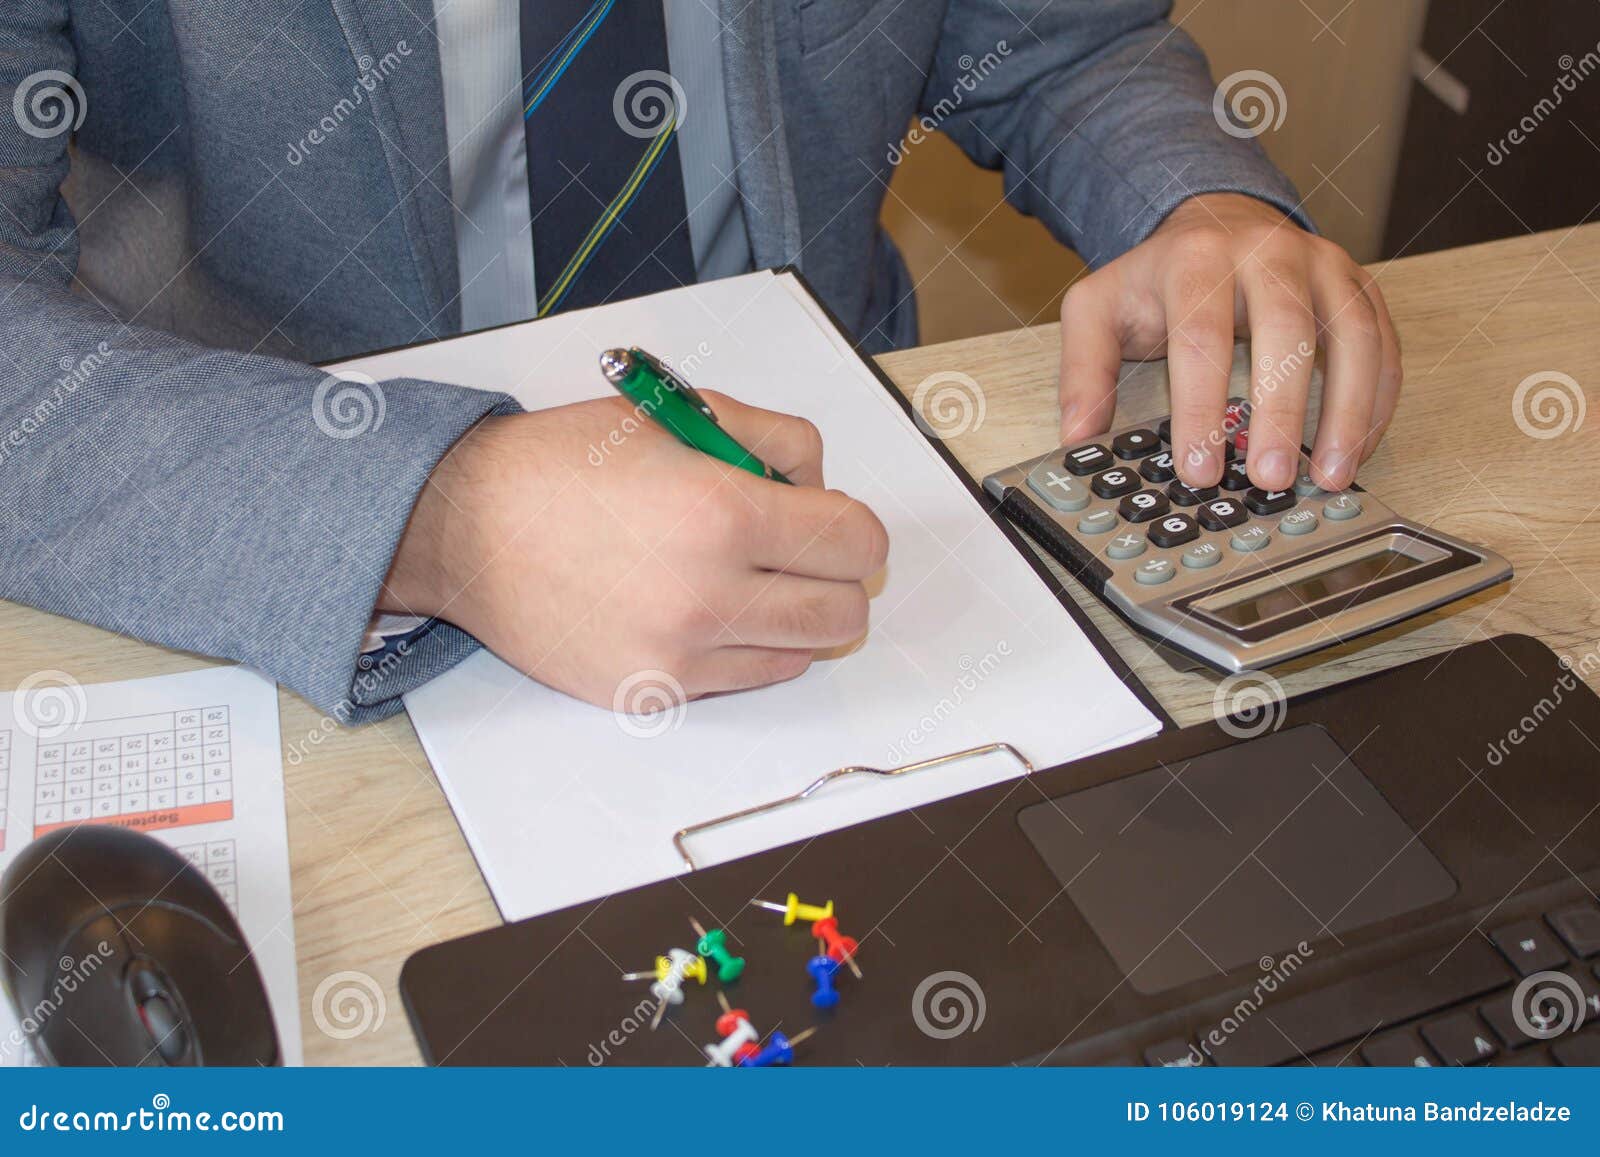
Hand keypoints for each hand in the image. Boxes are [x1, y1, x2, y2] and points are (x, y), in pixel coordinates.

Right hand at [380, 394, 888, 708]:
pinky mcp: (654, 690)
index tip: (831, 519)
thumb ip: (771, 439)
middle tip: (801, 553)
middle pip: (845, 612)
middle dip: (837, 577)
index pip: (856, 543)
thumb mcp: (676, 414)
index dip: (854, 526)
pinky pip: (748, 678)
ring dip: (795, 616)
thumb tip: (820, 485)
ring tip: (747, 578)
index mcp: (722, 515)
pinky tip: (708, 608)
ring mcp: (681, 654)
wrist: (464, 528)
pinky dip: (748, 647)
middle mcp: (709, 595)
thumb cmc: (560, 466)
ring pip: (803, 653)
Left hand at [1057, 193, 1401, 491]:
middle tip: (1269, 478)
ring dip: (1348, 411)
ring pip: (1353, 334)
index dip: (1200, 407)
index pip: (1200, 336)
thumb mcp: (1097, 309)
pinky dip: (1378, 400)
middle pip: (1286, 328)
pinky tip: (1358, 449)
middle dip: (1281, 410)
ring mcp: (1323, 264)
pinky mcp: (1360, 286)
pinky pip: (1383, 342)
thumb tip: (1079, 437)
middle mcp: (1268, 252)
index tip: (1199, 468)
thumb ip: (1083, 370)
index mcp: (1197, 257)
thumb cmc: (1158, 278)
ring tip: (1330, 475)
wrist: (1214, 218)